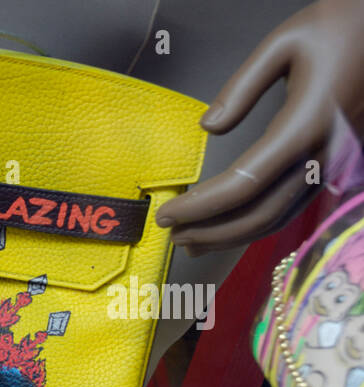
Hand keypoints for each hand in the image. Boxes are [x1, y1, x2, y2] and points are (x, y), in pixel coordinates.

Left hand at [157, 0, 363, 254]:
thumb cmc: (337, 27)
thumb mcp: (283, 43)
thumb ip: (241, 87)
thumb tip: (208, 128)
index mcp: (307, 123)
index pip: (244, 183)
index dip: (202, 206)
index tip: (166, 215)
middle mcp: (325, 152)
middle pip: (261, 212)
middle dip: (212, 231)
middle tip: (172, 236)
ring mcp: (335, 163)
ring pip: (280, 217)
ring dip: (232, 236)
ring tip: (192, 242)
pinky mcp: (338, 164)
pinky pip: (294, 206)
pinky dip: (258, 223)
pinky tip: (230, 227)